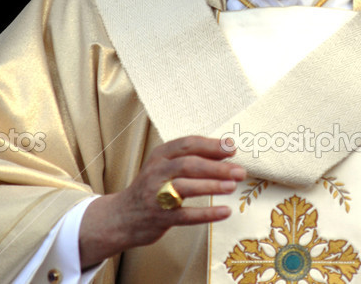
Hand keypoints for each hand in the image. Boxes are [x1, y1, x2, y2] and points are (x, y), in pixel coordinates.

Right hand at [79, 135, 244, 267]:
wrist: (121, 217)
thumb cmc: (151, 188)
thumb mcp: (164, 166)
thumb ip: (190, 158)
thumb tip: (226, 151)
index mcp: (160, 155)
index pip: (188, 144)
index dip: (211, 145)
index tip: (232, 148)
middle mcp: (157, 172)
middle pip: (189, 164)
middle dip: (217, 167)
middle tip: (239, 171)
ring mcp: (157, 195)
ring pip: (186, 187)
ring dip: (212, 186)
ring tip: (232, 186)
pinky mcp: (160, 217)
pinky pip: (186, 215)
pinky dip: (207, 213)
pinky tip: (224, 212)